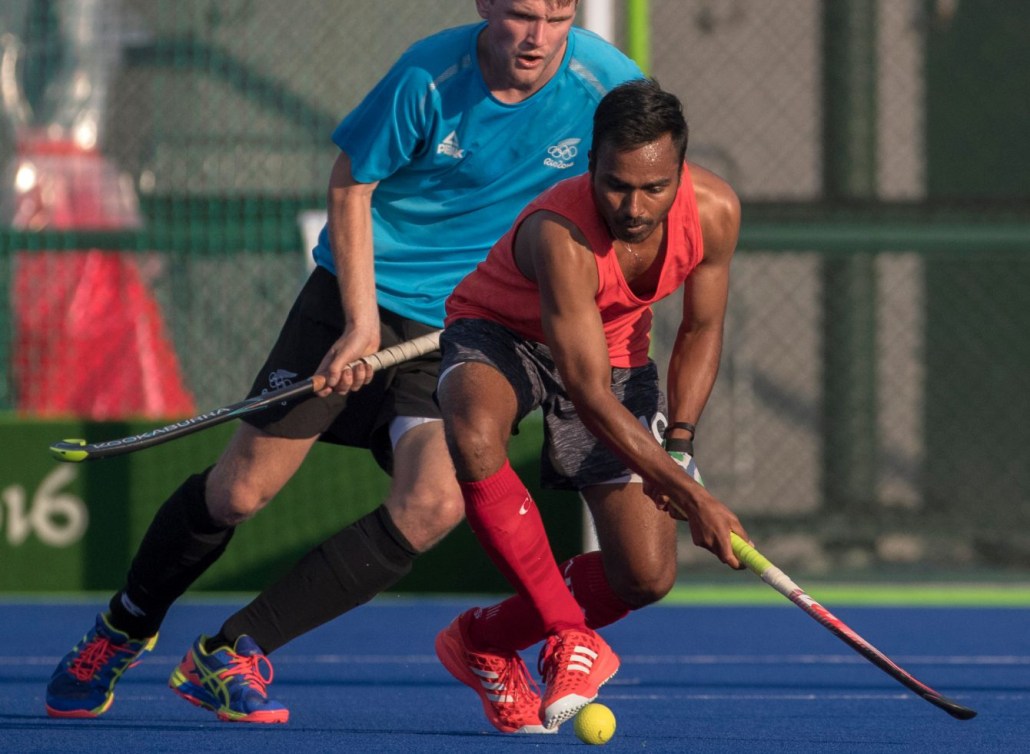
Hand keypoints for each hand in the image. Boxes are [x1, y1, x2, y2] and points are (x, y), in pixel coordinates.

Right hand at [314, 328, 379, 396]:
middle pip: (339, 389)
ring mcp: (351, 373)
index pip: (319, 385)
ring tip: (360, 364)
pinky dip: (367, 375)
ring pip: (353, 387)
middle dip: (346, 382)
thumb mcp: (342, 354)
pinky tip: (366, 364)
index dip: (322, 390)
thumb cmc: (351, 340)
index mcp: (328, 368)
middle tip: (349, 370)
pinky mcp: (362, 372)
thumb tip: (331, 383)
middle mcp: (338, 372)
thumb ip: (335, 369)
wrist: (367, 333)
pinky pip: (364, 382)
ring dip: (358, 377)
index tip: (329, 388)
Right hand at [659, 447, 748, 569]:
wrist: (695, 503)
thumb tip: (750, 546)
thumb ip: (742, 535)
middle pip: (724, 557)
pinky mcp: (697, 542)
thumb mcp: (733, 520)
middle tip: (737, 546)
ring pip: (716, 552)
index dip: (739, 564)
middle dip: (731, 554)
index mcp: (721, 539)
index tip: (744, 563)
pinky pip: (708, 546)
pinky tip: (711, 529)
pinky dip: (713, 542)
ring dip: (721, 547)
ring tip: (721, 531)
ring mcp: (703, 544)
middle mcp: (711, 544)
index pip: (730, 560)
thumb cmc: (716, 510)